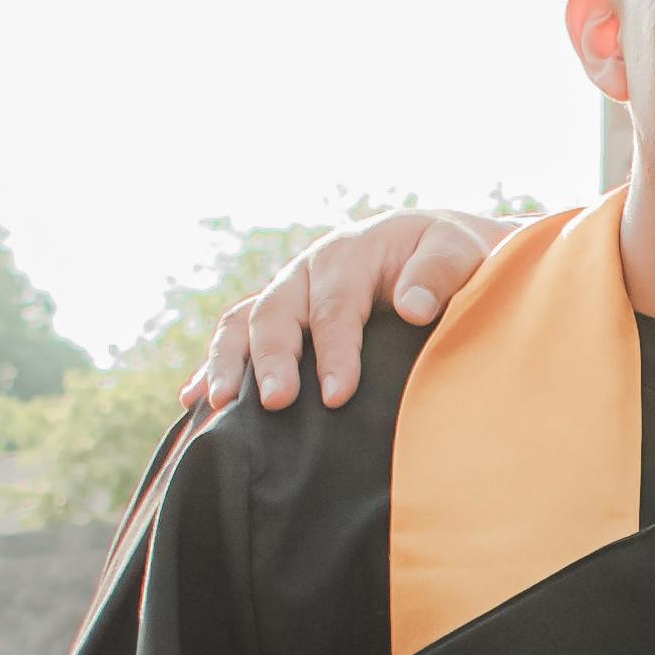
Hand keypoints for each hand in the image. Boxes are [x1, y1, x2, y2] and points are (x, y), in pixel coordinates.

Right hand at [198, 207, 510, 416]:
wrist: (439, 251)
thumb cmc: (454, 258)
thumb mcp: (461, 254)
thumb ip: (440, 273)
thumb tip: (412, 306)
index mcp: (350, 253)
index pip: (336, 306)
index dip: (335, 351)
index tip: (338, 397)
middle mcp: (309, 270)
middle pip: (279, 312)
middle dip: (273, 359)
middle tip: (277, 403)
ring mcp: (290, 292)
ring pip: (245, 321)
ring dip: (229, 362)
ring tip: (220, 404)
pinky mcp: (282, 315)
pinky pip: (238, 336)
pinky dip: (215, 365)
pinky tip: (194, 400)